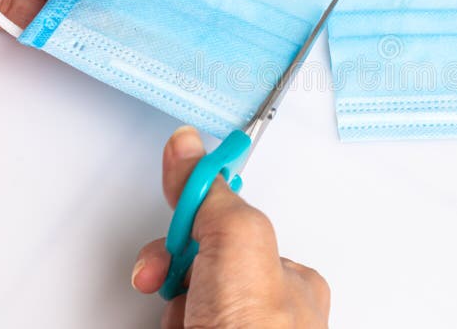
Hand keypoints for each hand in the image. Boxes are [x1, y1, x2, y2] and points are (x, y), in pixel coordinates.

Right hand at [132, 126, 330, 328]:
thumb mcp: (238, 240)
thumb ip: (211, 195)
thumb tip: (189, 146)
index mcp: (290, 280)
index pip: (233, 228)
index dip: (197, 221)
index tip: (178, 209)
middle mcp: (270, 314)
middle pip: (202, 268)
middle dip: (177, 272)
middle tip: (173, 281)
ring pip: (183, 307)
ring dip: (171, 309)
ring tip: (184, 322)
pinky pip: (174, 327)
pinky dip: (166, 327)